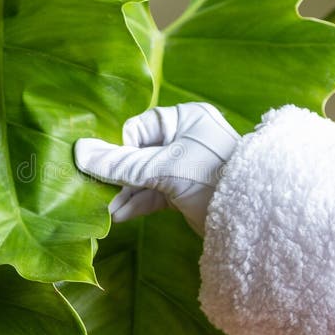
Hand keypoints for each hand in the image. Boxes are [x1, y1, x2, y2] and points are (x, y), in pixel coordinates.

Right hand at [74, 102, 238, 233]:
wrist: (255, 216)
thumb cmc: (212, 176)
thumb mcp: (163, 167)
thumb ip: (121, 163)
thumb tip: (79, 152)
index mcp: (184, 118)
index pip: (138, 128)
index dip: (123, 149)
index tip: (114, 170)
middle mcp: (185, 137)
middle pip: (138, 153)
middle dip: (118, 174)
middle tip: (95, 191)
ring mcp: (185, 165)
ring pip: (144, 176)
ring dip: (124, 192)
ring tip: (103, 209)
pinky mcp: (185, 191)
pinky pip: (154, 193)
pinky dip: (138, 203)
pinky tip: (119, 216)